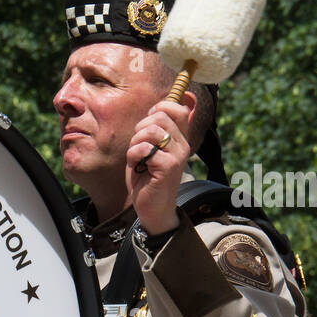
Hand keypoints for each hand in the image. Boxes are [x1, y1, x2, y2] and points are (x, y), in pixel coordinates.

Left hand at [124, 98, 192, 234]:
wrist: (152, 208)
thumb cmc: (147, 178)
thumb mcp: (149, 150)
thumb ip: (152, 131)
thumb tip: (153, 110)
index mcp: (179, 138)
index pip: (178, 108)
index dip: (159, 108)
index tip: (147, 125)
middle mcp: (182, 144)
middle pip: (160, 115)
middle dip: (140, 128)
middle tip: (138, 147)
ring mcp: (177, 155)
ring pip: (151, 130)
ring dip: (135, 143)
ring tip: (137, 158)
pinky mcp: (168, 167)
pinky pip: (144, 148)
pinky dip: (133, 156)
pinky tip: (137, 167)